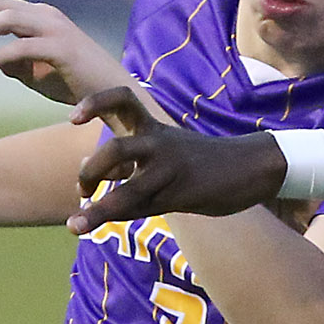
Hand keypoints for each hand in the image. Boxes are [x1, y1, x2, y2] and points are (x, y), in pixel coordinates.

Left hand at [0, 0, 125, 107]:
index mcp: (39, 17)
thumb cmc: (77, 85)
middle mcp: (45, 16)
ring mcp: (55, 29)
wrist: (115, 98)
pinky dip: (1, 55)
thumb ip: (15, 65)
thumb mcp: (38, 74)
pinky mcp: (62, 49)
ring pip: (6, 18)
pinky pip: (23, 47)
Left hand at [67, 87, 286, 232]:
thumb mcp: (164, 151)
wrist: (249, 168)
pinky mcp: (182, 193)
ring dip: (98, 209)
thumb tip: (87, 168)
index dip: (94, 104)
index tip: (73, 118)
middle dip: (90, 171)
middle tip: (82, 188)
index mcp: (153, 126)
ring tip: (78, 224)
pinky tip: (101, 222)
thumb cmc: (200, 162)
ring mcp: (171, 169)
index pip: (121, 99)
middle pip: (116, 150)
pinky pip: (143, 208)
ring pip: (129, 189)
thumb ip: (129, 162)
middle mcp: (159, 143)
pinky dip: (118, 217)